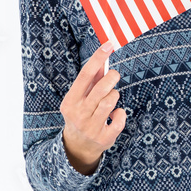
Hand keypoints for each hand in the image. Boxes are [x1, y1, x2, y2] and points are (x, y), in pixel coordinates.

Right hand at [60, 41, 126, 174]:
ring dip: (115, 96)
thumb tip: (103, 57)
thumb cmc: (81, 114)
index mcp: (70, 102)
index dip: (97, 58)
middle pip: (102, 88)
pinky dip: (121, 113)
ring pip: (111, 101)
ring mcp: (91, 127)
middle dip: (112, 78)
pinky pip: (120, 118)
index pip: (85, 75)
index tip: (109, 44)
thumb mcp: (80, 98)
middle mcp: (79, 114)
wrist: (77, 147)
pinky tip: (115, 114)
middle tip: (114, 76)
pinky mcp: (104, 138)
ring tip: (111, 98)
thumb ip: (91, 80)